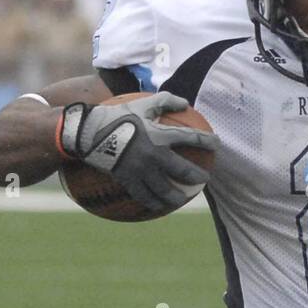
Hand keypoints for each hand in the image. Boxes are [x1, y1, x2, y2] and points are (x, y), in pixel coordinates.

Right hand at [57, 91, 216, 214]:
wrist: (90, 134)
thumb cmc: (118, 115)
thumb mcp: (143, 103)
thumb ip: (166, 101)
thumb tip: (186, 104)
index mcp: (159, 135)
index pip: (190, 138)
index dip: (207, 141)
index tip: (217, 145)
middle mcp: (154, 156)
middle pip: (182, 171)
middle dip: (197, 176)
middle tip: (204, 179)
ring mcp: (142, 172)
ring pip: (165, 190)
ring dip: (178, 196)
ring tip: (184, 199)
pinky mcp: (129, 182)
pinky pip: (146, 198)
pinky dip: (156, 203)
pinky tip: (161, 207)